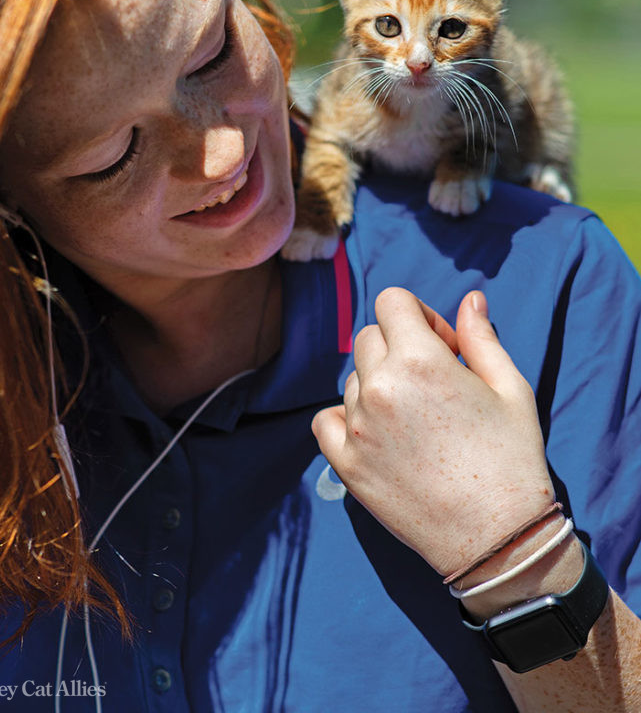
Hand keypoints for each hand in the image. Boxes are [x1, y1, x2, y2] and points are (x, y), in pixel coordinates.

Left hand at [312, 288, 554, 576]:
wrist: (498, 539)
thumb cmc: (512, 459)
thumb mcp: (510, 388)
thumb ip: (481, 337)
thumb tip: (470, 300)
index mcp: (419, 359)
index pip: (392, 301)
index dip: (420, 315)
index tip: (443, 346)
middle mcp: (379, 387)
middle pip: (370, 337)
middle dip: (399, 347)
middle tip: (433, 383)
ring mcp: (358, 427)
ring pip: (353, 379)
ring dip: (377, 384)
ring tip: (416, 418)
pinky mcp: (346, 464)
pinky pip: (326, 421)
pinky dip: (345, 419)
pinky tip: (377, 433)